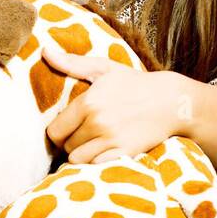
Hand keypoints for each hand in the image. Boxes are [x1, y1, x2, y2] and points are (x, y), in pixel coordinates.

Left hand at [42, 44, 185, 163]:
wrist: (172, 101)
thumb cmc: (134, 82)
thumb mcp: (104, 68)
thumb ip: (72, 63)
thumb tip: (45, 51)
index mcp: (88, 102)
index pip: (55, 130)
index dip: (58, 131)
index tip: (67, 127)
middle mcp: (98, 123)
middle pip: (66, 146)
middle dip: (70, 142)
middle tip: (80, 134)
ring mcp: (112, 140)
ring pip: (78, 159)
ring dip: (81, 153)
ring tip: (90, 144)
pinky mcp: (125, 154)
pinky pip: (96, 166)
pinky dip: (96, 162)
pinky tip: (102, 152)